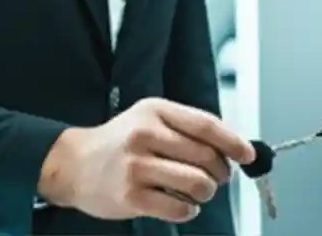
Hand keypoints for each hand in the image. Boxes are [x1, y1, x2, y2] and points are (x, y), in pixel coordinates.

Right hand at [40, 98, 255, 222]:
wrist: (73, 164)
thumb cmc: (120, 142)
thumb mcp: (150, 119)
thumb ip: (186, 128)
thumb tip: (232, 146)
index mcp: (155, 111)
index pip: (206, 125)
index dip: (233, 142)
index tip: (248, 155)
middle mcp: (145, 135)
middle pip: (206, 156)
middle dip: (221, 171)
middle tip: (218, 177)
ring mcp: (136, 166)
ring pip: (197, 183)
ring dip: (207, 192)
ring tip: (199, 192)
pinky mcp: (130, 196)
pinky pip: (178, 208)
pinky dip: (188, 210)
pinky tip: (182, 206)